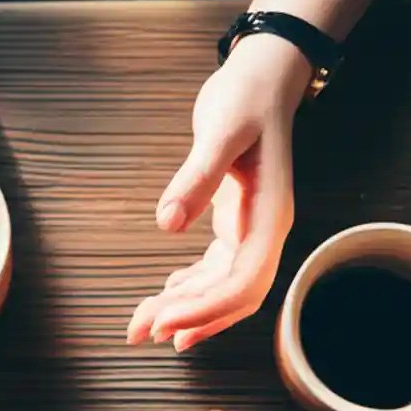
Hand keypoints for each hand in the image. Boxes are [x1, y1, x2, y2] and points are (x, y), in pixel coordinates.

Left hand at [127, 36, 312, 351]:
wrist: (262, 77)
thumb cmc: (247, 98)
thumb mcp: (221, 130)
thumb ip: (197, 177)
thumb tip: (168, 223)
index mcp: (270, 217)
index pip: (243, 283)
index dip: (206, 309)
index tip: (165, 322)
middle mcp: (265, 231)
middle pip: (232, 296)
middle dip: (189, 319)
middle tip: (140, 332)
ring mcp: (251, 230)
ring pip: (222, 288)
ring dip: (185, 309)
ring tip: (143, 325)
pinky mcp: (234, 222)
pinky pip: (216, 270)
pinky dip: (191, 289)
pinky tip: (165, 294)